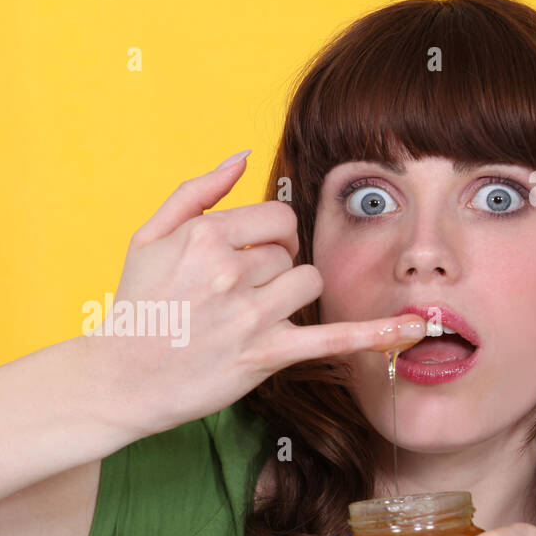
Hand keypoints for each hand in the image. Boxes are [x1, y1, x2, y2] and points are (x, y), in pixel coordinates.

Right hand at [90, 150, 427, 438]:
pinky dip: (378, 334)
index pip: (276, 219)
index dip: (268, 239)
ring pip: (309, 285)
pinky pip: (333, 339)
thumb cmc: (135, 309)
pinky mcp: (265, 355)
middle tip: (236, 298)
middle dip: (273, 269)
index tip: (247, 261)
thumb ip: (196, 191)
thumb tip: (240, 155)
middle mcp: (232, 270)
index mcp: (207, 235)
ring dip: (291, 298)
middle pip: (292, 252)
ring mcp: (251, 314)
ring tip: (254, 318)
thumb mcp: (149, 237)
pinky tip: (417, 328)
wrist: (118, 380)